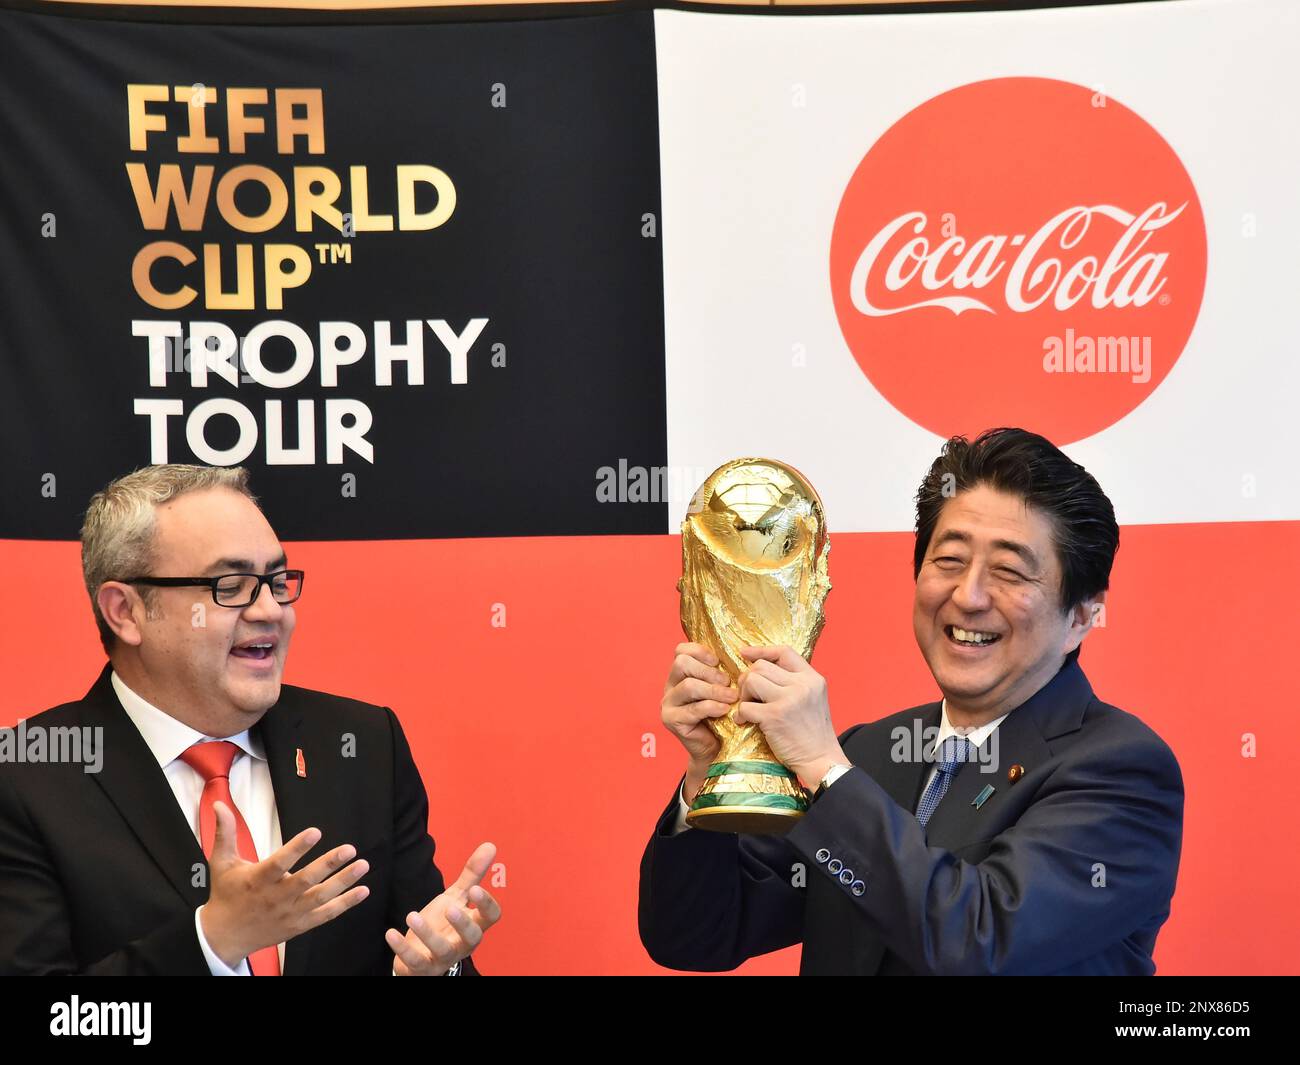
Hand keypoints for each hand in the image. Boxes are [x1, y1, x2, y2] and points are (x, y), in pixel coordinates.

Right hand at [200, 800, 369, 968]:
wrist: (225, 936)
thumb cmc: (226, 894)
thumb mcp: (222, 863)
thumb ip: (225, 833)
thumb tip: (219, 805)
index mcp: (257, 880)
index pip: (279, 863)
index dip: (297, 848)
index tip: (315, 831)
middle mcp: (276, 898)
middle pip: (305, 881)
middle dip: (328, 864)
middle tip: (349, 849)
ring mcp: (290, 913)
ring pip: (320, 898)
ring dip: (344, 882)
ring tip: (362, 865)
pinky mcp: (299, 925)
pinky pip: (326, 914)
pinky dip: (345, 903)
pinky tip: (362, 890)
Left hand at [386, 842, 500, 974]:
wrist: (421, 957)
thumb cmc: (443, 925)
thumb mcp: (456, 897)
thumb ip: (472, 874)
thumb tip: (490, 845)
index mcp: (474, 924)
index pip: (491, 917)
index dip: (486, 905)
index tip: (475, 888)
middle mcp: (462, 943)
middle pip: (472, 937)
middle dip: (462, 924)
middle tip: (450, 907)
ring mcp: (443, 958)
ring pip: (442, 950)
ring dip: (428, 934)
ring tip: (412, 915)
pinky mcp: (422, 967)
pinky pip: (415, 961)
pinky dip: (402, 948)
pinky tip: (391, 933)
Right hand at [660, 642, 737, 801]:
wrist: (715, 748)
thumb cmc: (721, 716)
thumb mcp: (720, 689)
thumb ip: (721, 673)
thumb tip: (742, 654)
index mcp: (679, 674)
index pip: (681, 651)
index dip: (700, 651)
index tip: (718, 661)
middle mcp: (669, 686)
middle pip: (682, 664)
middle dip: (709, 671)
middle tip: (728, 682)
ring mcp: (667, 704)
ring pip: (688, 686)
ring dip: (714, 690)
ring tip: (732, 697)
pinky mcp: (671, 720)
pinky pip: (693, 709)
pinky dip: (712, 707)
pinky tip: (725, 709)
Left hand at [734, 645, 846, 786]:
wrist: (821, 760)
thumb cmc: (813, 733)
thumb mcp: (812, 699)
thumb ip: (794, 682)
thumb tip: (760, 669)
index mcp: (812, 678)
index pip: (784, 651)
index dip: (762, 650)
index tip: (745, 654)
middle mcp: (802, 685)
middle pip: (761, 666)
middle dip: (748, 679)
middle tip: (749, 696)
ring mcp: (788, 700)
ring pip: (751, 680)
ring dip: (744, 695)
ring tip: (749, 708)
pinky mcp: (775, 717)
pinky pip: (745, 706)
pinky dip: (741, 714)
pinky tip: (745, 722)